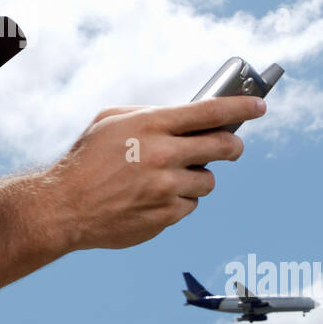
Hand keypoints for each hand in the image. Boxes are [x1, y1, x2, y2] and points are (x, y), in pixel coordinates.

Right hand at [43, 95, 267, 251]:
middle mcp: (164, 155)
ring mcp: (167, 188)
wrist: (64, 206)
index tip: (258, 107)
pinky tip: (155, 197)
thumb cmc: (85, 159)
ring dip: (198, 176)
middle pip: (225, 147)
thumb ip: (150, 115)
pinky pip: (191, 205)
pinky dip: (180, 200)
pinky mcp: (166, 216)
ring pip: (209, 180)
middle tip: (232, 146)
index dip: (242, 108)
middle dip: (233, 146)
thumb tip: (186, 117)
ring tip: (171, 176)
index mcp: (151, 125)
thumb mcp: (110, 121)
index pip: (211, 112)